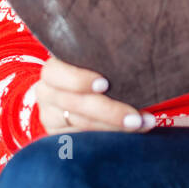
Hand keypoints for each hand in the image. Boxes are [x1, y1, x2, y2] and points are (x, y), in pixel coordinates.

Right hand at [35, 56, 156, 134]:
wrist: (81, 92)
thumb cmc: (95, 69)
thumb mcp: (93, 60)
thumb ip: (104, 56)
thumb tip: (137, 46)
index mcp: (53, 70)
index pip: (57, 73)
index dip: (79, 79)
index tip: (105, 84)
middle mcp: (46, 93)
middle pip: (75, 104)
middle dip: (109, 112)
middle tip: (135, 117)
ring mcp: (50, 117)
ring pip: (81, 125)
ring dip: (114, 127)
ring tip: (141, 124)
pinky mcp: (57, 136)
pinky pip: (82, 141)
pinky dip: (108, 139)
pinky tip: (130, 136)